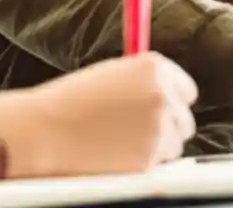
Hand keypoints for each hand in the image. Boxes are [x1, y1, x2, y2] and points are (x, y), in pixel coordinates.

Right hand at [0, 53, 197, 177]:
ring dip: (156, 147)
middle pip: (185, 119)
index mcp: (154, 68)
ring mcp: (158, 128)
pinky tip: (116, 154)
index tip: (160, 111)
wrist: (45, 130)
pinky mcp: (149, 158)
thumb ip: (142, 82)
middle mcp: (162, 95)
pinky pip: (158, 164)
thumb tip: (165, 94)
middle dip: (167, 128)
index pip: (187, 90)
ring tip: (120, 143)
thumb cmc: (70, 101)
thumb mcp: (111, 74)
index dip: (172, 102)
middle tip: (139, 132)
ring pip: (174, 145)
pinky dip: (142, 163)